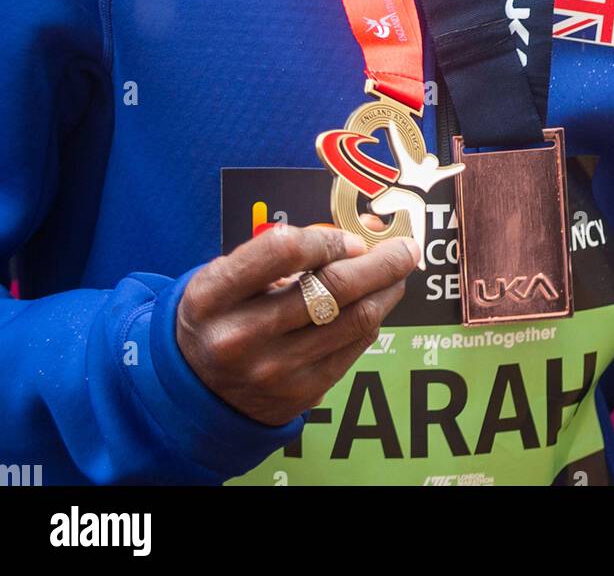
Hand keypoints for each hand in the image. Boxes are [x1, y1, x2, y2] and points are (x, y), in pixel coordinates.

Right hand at [176, 223, 419, 425]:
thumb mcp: (231, 275)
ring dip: (386, 290)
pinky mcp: (298, 394)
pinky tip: (376, 302)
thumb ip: (290, 250)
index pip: (283, 251)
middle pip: (331, 289)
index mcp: (213, 295)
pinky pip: (353, 348)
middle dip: (380, 262)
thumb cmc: (222, 313)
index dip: (328, 238)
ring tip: (398, 272)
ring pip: (352, 320)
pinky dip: (371, 318)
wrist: (196, 389)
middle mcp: (240, 335)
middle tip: (405, 247)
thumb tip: (364, 229)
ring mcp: (272, 370)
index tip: (352, 238)